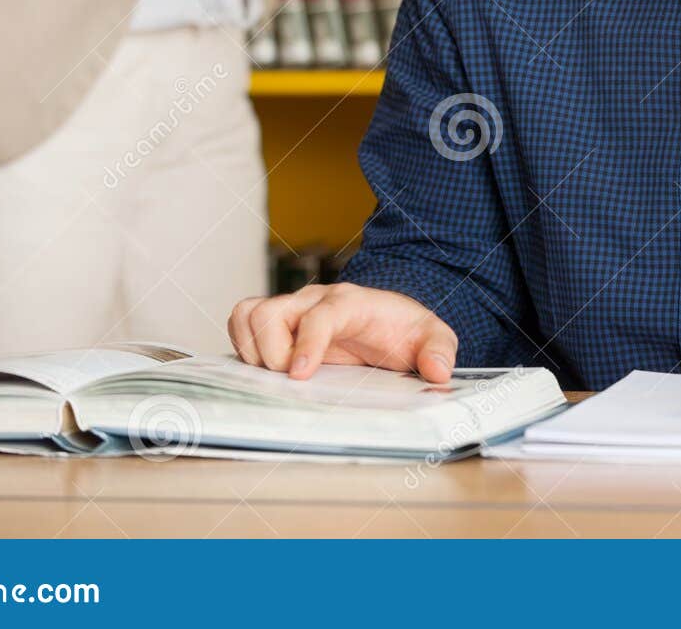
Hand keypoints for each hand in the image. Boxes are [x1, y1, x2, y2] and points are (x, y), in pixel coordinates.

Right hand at [227, 281, 457, 382]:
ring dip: (253, 349)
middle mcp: (315, 300)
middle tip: (293, 380)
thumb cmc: (403, 329)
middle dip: (273, 353)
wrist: (389, 320)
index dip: (307, 342)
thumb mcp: (431, 337)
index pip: (321, 314)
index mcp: (351, 302)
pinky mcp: (276, 322)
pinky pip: (241, 320)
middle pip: (271, 312)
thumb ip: (439, 350)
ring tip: (274, 374)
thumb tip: (439, 371)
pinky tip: (262, 367)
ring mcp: (292, 309)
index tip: (299, 375)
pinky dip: (242, 344)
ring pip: (249, 313)